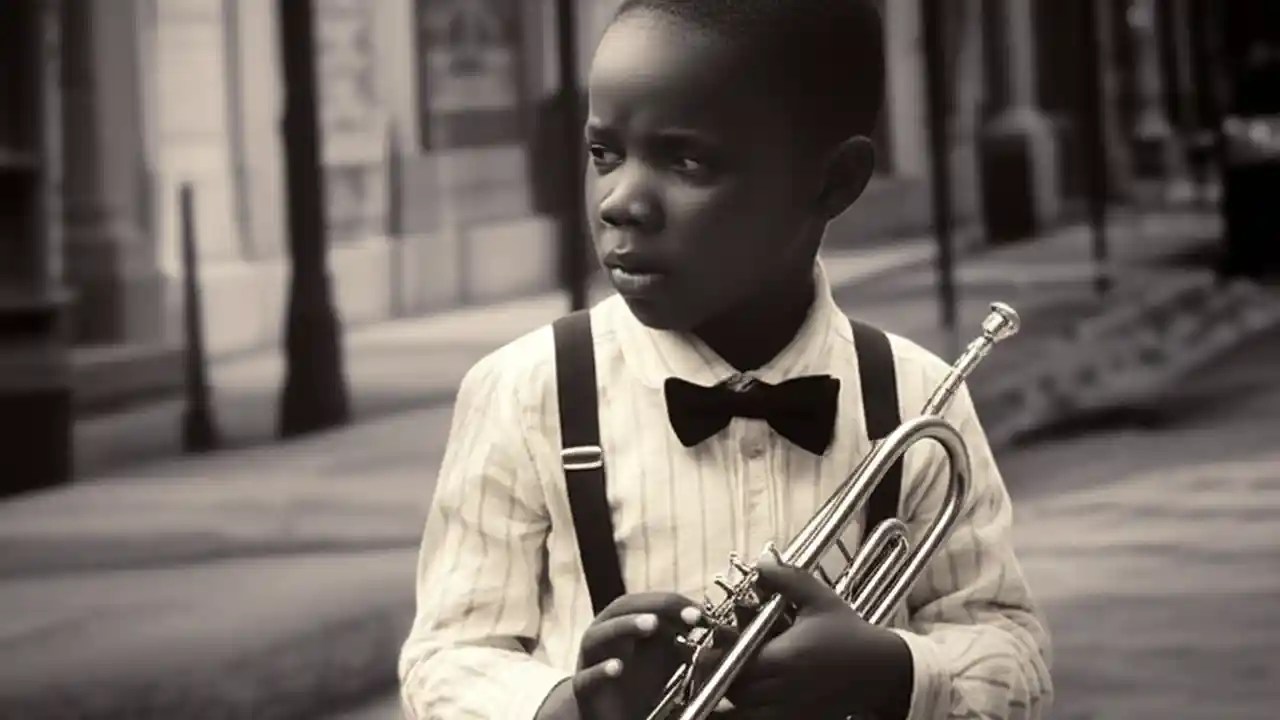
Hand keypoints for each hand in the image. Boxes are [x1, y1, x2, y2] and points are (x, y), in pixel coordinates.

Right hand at [535, 592, 702, 719]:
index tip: (701, 612)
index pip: (647, 602)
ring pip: (599, 635)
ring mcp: (590, 660)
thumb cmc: (640, 684)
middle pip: (622, 608)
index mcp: (624, 623)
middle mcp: (604, 635)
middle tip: (689, 615)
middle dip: (657, 606)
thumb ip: (689, 647)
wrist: (612, 717)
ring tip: (652, 624)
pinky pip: (586, 677)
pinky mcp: (583, 689)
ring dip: (626, 626)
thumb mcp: (669, 663)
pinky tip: (616, 668)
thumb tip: (724, 636)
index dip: (674, 602)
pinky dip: (600, 670)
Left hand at [725, 555, 913, 719]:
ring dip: (729, 695)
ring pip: (741, 711)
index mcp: (780, 659)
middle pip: (730, 690)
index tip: (704, 645)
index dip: (710, 657)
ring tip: (727, 677)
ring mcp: (787, 711)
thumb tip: (759, 562)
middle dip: (716, 674)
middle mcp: (779, 690)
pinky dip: (749, 711)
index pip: (728, 664)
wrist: (881, 670)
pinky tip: (750, 694)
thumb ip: (786, 578)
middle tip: (710, 659)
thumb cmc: (848, 632)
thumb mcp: (818, 599)